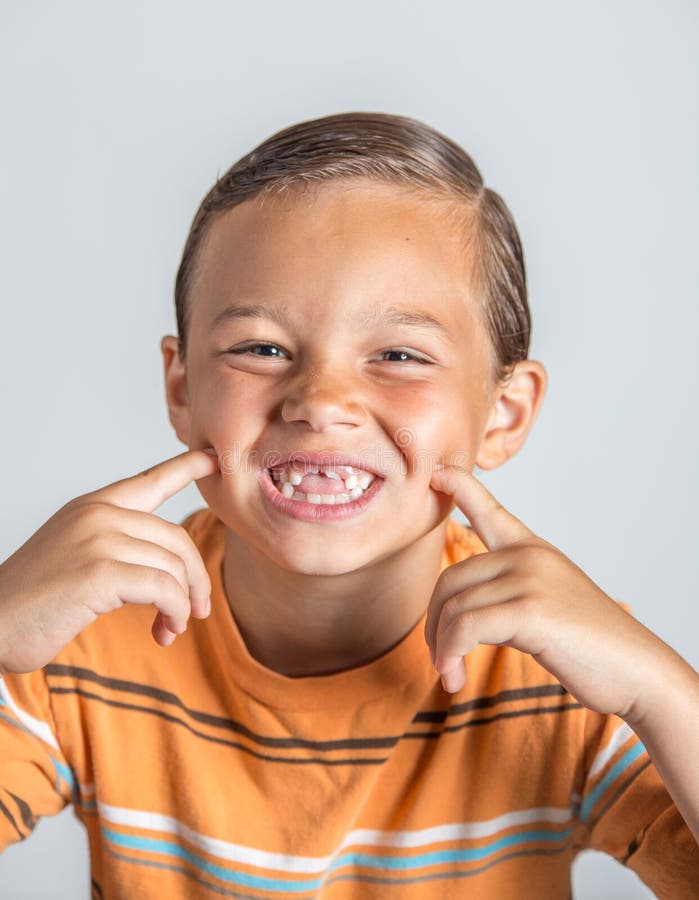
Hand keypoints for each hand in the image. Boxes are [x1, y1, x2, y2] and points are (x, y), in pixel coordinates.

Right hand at [0, 448, 218, 674]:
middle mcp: (98, 514)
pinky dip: (174, 612)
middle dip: (196, 578)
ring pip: (174, 565)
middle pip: (176, 537)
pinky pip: (164, 588)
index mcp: (92, 506)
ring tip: (172, 628)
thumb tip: (170, 570)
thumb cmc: (33, 602)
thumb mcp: (76, 557)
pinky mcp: (100, 572)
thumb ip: (117, 548)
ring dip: (183, 603)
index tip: (213, 459)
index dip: (185, 468)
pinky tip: (165, 631)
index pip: (149, 480)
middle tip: (198, 611)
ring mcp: (98, 540)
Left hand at [424, 465, 666, 722]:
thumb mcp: (548, 604)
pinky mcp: (529, 610)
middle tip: (441, 660)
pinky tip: (455, 678)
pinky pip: (465, 628)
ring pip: (453, 608)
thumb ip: (507, 594)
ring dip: (442, 649)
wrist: (637, 670)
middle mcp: (528, 557)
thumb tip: (459, 613)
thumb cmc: (592, 646)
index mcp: (533, 550)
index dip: (461, 488)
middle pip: (450, 580)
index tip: (437, 473)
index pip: (490, 510)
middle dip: (435, 625)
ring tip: (450, 677)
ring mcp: (530, 579)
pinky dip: (451, 655)